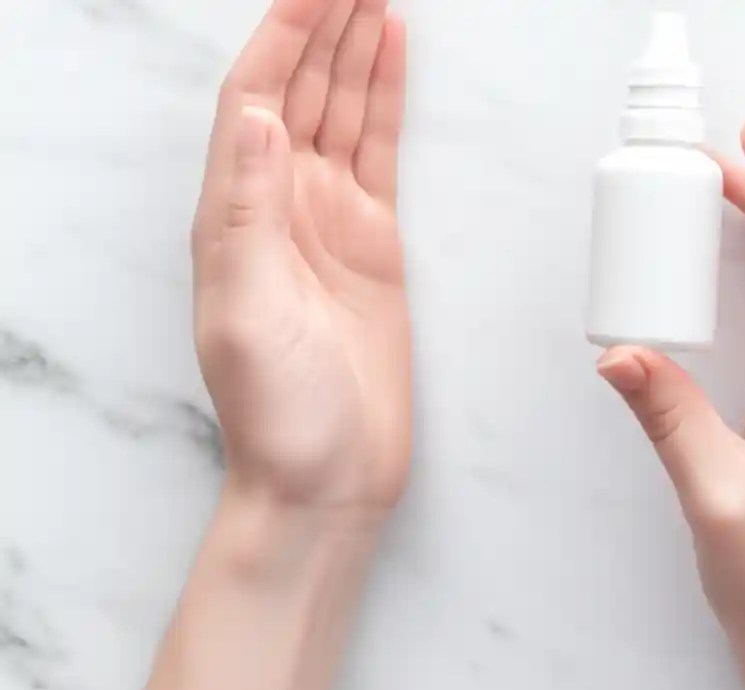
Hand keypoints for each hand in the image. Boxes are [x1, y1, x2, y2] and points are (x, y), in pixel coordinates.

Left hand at [141, 4, 408, 689]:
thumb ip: (248, 212)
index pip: (255, 96)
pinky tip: (392, 58)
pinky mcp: (373, 240)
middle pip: (298, 87)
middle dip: (323, 22)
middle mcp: (278, 203)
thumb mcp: (247, 312)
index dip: (284, 34)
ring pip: (340, 108)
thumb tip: (257, 118)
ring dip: (353, 46)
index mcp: (237, 212)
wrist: (326, 475)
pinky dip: (385, 99)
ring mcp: (328, 218)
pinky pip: (378, 150)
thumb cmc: (278, 411)